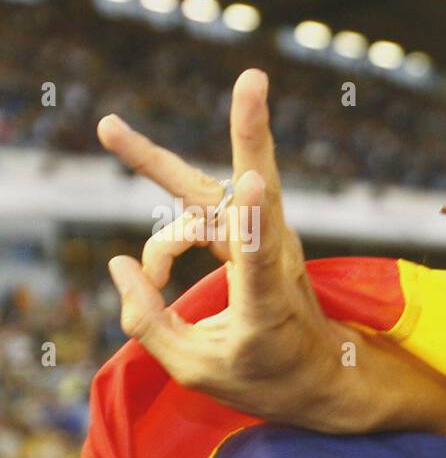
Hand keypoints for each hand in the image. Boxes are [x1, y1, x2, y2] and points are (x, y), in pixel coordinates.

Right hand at [98, 69, 349, 424]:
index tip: (251, 182)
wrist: (324, 377)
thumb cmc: (267, 378)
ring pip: (211, 194)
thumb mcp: (198, 370)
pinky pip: (204, 217)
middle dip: (247, 130)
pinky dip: (169, 235)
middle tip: (252, 79)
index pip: (259, 255)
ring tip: (109, 130)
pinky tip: (149, 245)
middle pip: (251, 187)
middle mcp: (276, 262)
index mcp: (267, 303)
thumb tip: (118, 266)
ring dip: (157, 164)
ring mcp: (270, 245)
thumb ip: (149, 322)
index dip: (251, 219)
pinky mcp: (257, 240)